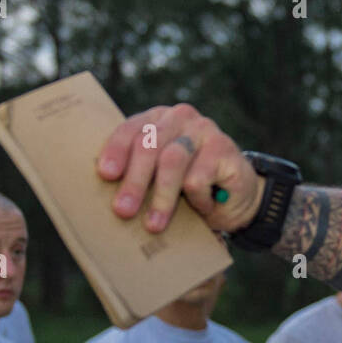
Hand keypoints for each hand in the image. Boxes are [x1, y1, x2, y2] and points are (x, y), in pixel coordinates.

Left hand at [97, 104, 263, 233]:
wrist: (235, 196)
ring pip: (172, 161)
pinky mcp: (224, 147)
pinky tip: (203, 208)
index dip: (116, 151)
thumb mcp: (159, 179)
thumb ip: (139, 176)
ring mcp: (203, 129)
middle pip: (149, 145)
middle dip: (134, 181)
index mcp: (156, 120)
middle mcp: (179, 117)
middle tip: (123, 211)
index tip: (105, 175)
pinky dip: (196, 200)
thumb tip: (110, 199)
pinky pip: (199, 178)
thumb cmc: (188, 188)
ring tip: (154, 225)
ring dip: (161, 197)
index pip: (131, 129)